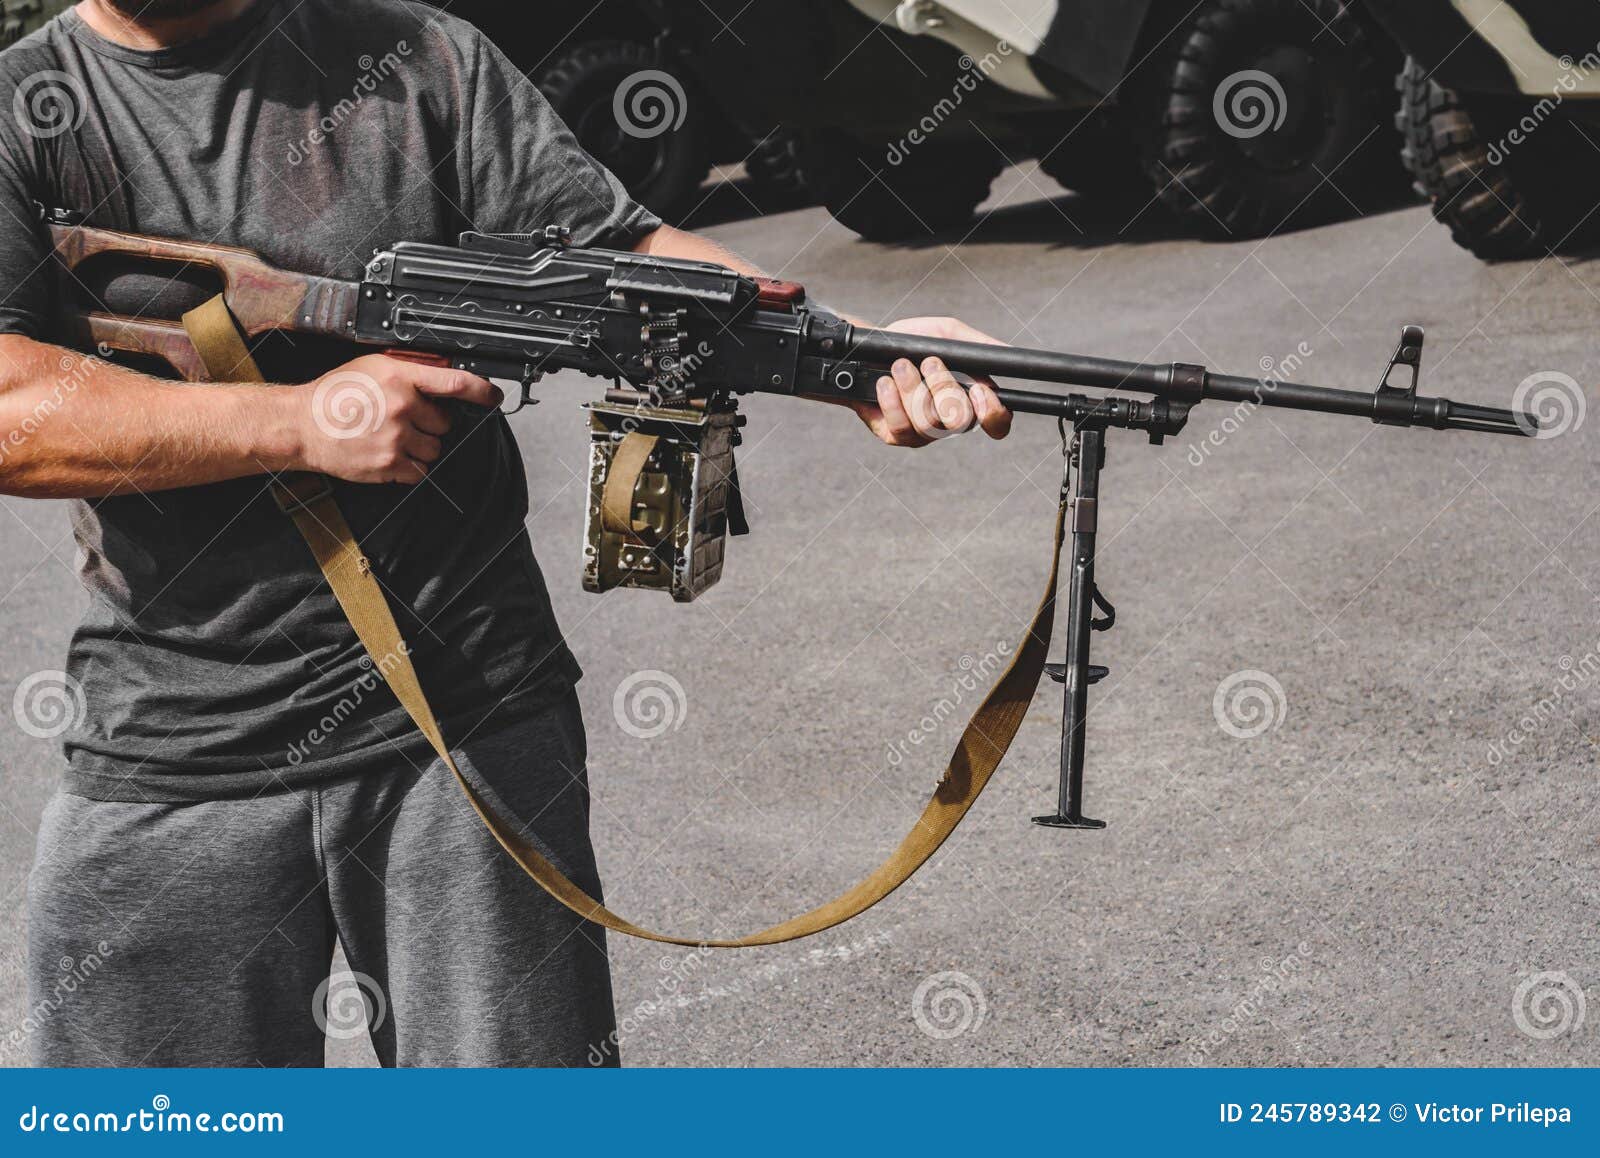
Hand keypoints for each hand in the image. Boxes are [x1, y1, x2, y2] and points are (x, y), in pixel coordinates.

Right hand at [288, 355, 502, 483]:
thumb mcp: (372, 367)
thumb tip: (442, 375)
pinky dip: (411, 467)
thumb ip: (409, 372)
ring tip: (394, 437)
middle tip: (406, 420)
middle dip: (431, 424)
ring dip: (422, 446)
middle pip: (445, 423)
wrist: (303, 424)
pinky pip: (420, 471)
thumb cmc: (335, 395)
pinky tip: (391, 454)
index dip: (481, 391)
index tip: (493, 396)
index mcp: (399, 378)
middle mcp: (401, 407)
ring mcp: (396, 438)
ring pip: (435, 449)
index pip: (454, 383)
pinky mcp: (389, 465)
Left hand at [849, 316, 1013, 446]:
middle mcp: (951, 420)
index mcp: (971, 398)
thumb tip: (1009, 353)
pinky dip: (891, 400)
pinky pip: (901, 428)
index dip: (993, 414)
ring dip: (912, 387)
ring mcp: (925, 432)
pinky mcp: (897, 436)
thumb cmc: (912, 342)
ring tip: (900, 365)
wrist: (868, 350)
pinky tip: (885, 383)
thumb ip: (977, 344)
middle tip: (929, 362)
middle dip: (943, 387)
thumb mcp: (946, 334)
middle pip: (961, 421)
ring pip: (928, 423)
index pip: (997, 423)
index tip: (978, 390)